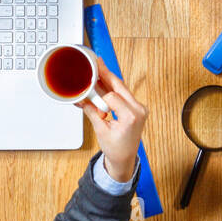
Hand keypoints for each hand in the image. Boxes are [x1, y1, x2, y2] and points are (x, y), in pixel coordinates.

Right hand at [81, 56, 147, 182]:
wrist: (125, 159)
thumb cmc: (115, 149)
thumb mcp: (100, 130)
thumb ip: (91, 112)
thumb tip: (80, 99)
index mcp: (131, 117)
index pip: (112, 97)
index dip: (99, 97)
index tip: (88, 97)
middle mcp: (139, 110)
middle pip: (120, 86)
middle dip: (106, 74)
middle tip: (96, 61)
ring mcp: (140, 108)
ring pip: (122, 88)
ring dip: (109, 80)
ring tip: (98, 68)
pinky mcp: (137, 108)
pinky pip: (124, 94)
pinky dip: (113, 89)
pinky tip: (104, 81)